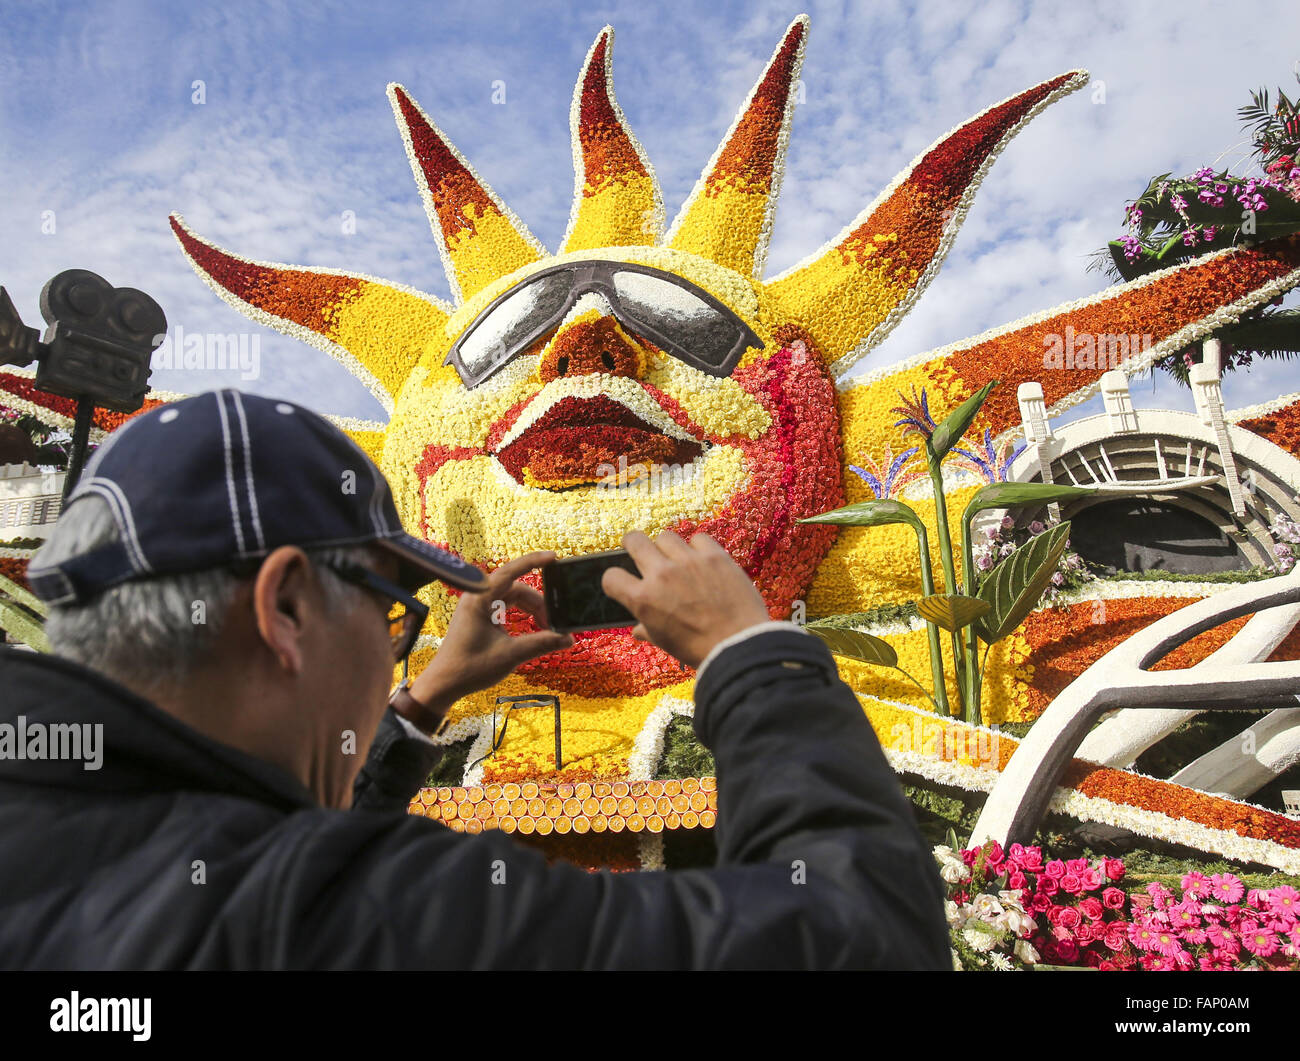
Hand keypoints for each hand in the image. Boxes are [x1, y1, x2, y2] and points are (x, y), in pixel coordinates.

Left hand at [405, 551, 572, 720]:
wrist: (444, 683)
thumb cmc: (468, 668)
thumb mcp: (510, 655)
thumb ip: (541, 643)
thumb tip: (566, 638)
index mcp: (479, 600)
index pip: (510, 572)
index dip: (533, 562)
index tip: (554, 558)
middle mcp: (477, 597)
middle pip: (517, 588)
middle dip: (538, 604)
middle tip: (555, 622)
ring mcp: (478, 605)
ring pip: (514, 597)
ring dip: (531, 610)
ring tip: (547, 628)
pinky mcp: (480, 615)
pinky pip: (506, 606)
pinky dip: (522, 614)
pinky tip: (532, 628)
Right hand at [601, 531, 770, 669]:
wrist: (739, 646)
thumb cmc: (699, 649)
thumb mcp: (665, 642)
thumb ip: (647, 630)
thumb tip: (638, 630)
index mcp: (643, 599)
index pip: (611, 577)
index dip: (615, 580)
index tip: (623, 582)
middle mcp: (661, 574)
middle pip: (634, 540)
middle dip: (633, 544)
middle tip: (639, 549)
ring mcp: (688, 561)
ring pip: (665, 536)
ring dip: (667, 547)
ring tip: (677, 559)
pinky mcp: (714, 555)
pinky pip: (698, 538)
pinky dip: (698, 547)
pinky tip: (703, 560)